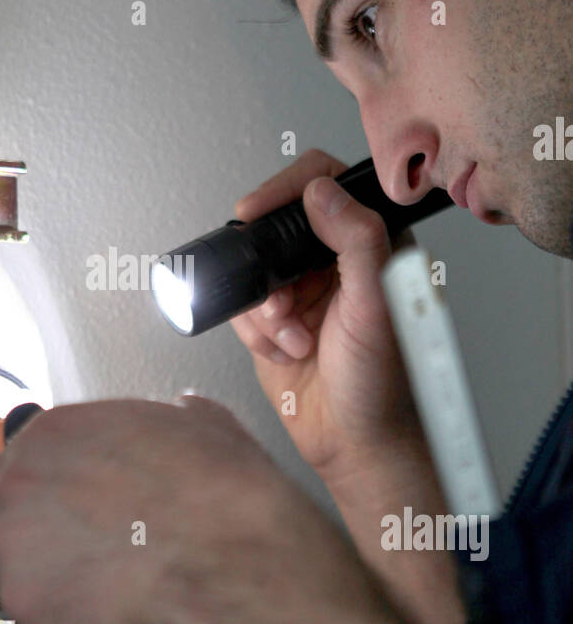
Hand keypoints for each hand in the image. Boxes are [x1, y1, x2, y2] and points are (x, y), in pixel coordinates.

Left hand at [0, 395, 299, 623]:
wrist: (224, 556)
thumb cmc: (219, 496)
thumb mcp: (203, 425)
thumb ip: (174, 419)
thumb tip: (185, 414)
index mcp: (56, 431)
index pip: (25, 462)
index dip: (58, 496)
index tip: (84, 515)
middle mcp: (19, 479)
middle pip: (6, 516)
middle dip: (50, 543)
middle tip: (102, 559)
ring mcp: (10, 541)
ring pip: (27, 576)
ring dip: (73, 590)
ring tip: (132, 599)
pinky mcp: (22, 602)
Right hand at [229, 147, 425, 482]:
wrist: (354, 441)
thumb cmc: (382, 383)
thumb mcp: (376, 305)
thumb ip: (358, 240)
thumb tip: (322, 191)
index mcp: (373, 242)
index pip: (324, 183)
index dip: (286, 189)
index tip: (256, 210)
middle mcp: (336, 260)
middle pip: (277, 225)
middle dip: (269, 267)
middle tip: (281, 300)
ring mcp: (303, 288)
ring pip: (253, 267)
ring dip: (264, 306)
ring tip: (292, 336)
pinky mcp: (275, 318)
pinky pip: (241, 304)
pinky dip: (253, 329)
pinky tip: (284, 350)